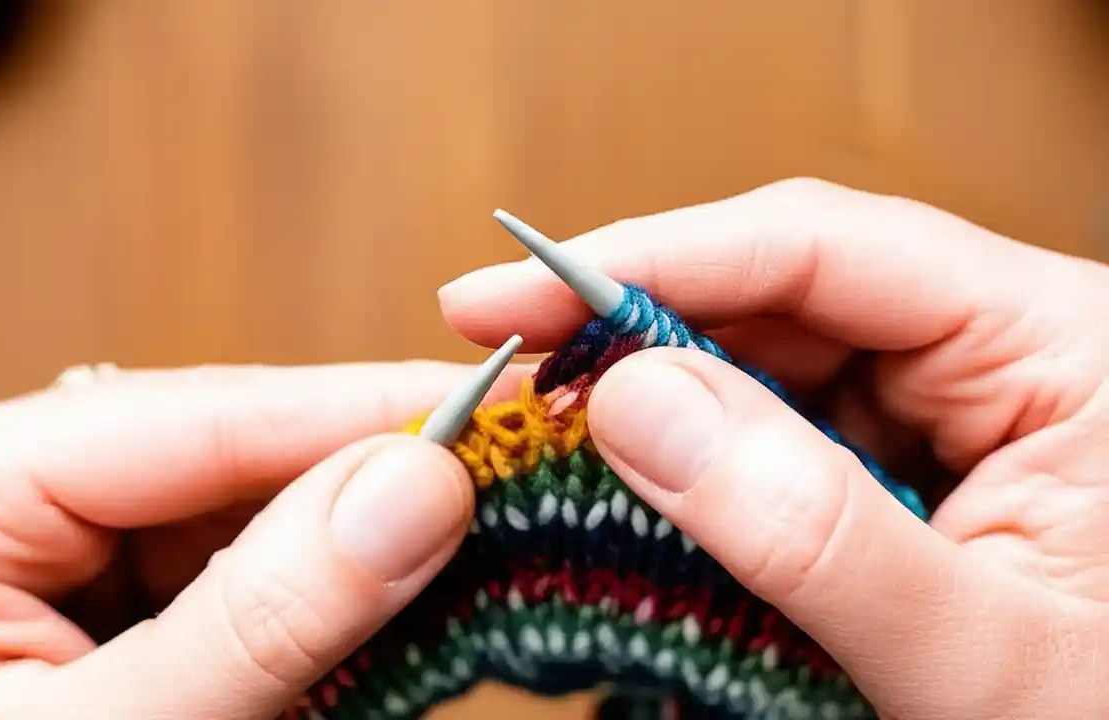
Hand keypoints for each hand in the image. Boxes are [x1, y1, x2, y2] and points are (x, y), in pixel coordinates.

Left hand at [0, 362, 520, 718]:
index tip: (494, 408)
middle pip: (234, 447)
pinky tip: (404, 580)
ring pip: (255, 500)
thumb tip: (417, 487)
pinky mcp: (115, 585)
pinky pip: (245, 557)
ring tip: (479, 529)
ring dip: (363, 526)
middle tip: (511, 472)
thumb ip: (259, 620)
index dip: (360, 409)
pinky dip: (330, 581)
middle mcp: (6, 483)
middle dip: (371, 471)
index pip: (193, 416)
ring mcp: (62, 533)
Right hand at [441, 178, 1108, 718]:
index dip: (653, 256)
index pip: (822, 249)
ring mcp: (941, 404)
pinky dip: (691, 456)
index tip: (523, 288)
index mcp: (1055, 345)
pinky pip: (773, 427)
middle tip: (509, 360)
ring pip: (762, 359)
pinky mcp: (898, 459)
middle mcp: (993, 350)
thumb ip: (812, 531)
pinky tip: (629, 473)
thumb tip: (637, 402)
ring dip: (652, 395)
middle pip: (776, 291)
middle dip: (632, 326)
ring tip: (549, 425)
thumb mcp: (974, 655)